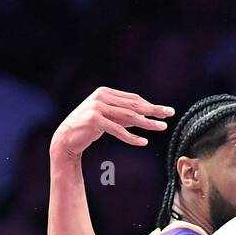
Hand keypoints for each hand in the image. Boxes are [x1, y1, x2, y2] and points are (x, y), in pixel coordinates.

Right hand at [50, 87, 172, 159]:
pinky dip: (131, 137)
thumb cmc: (87, 129)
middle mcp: (101, 97)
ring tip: (161, 127)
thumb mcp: (107, 118)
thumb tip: (144, 116)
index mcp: (105, 92)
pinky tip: (143, 142)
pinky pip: (118, 130)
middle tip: (169, 113)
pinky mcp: (94, 120)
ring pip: (128, 116)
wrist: (65, 139)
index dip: (149, 105)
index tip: (164, 111)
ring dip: (147, 123)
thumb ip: (122, 115)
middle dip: (153, 110)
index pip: (132, 99)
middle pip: (133, 105)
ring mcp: (97, 107)